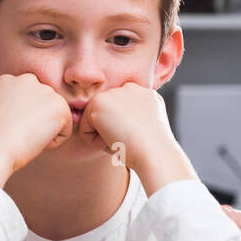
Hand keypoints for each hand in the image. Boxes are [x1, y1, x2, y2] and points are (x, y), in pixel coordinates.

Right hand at [0, 73, 72, 185]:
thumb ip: (13, 105)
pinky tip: (34, 139)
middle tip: (18, 131)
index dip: (20, 118)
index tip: (8, 125)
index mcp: (8, 79)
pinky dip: (53, 142)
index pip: (27, 100)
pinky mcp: (60, 105)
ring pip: (54, 118)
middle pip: (43, 106)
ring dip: (44, 131)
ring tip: (25, 135)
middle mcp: (27, 80)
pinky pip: (65, 131)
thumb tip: (30, 114)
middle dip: (36, 121)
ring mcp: (45, 91)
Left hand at [79, 83, 195, 192]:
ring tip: (123, 140)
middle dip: (113, 132)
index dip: (125, 129)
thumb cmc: (153, 149)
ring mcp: (112, 93)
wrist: (154, 152)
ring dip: (104, 136)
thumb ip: (134, 118)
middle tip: (131, 140)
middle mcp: (129, 88)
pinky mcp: (97, 103)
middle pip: (106, 116)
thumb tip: (114, 122)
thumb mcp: (148, 128)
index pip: (121, 112)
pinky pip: (85, 130)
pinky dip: (95, 142)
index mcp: (145, 94)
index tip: (138, 137)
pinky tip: (113, 141)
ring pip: (95, 122)